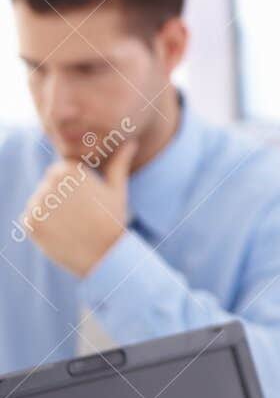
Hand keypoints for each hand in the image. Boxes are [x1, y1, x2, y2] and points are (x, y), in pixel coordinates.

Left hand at [20, 136, 136, 278]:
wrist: (104, 256)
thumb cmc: (112, 220)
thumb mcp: (117, 189)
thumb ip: (118, 163)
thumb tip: (131, 142)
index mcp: (70, 170)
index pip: (62, 171)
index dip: (75, 187)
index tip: (87, 201)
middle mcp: (50, 183)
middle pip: (49, 185)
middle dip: (61, 198)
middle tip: (80, 215)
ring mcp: (38, 203)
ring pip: (39, 202)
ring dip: (50, 211)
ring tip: (72, 224)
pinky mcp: (30, 222)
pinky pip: (31, 219)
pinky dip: (42, 226)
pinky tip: (61, 232)